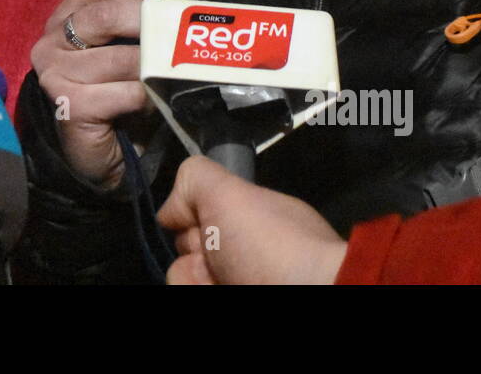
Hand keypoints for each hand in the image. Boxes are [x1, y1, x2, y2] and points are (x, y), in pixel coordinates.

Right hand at [31, 0, 158, 189]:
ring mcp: (54, 73)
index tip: (159, 12)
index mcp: (68, 14)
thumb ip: (144, 4)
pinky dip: (145, 99)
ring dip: (152, 73)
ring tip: (160, 82)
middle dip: (150, 30)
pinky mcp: (68, 105)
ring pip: (123, 58)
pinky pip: (124, 92)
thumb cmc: (121, 91)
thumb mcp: (133, 42)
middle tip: (173, 46)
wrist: (106, 151)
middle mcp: (52, 40)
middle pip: (109, 15)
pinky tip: (145, 106)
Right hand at [157, 155, 347, 283]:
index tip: (204, 227)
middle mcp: (240, 259)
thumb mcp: (230, 192)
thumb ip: (193, 181)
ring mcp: (235, 283)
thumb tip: (168, 212)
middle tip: (217, 261)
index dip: (190, 222)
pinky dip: (194, 288)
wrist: (312, 297)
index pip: (193, 223)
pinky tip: (219, 288)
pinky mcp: (227, 298)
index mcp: (247, 225)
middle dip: (192, 259)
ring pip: (183, 281)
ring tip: (221, 284)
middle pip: (184, 259)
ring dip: (192, 281)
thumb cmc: (272, 246)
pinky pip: (189, 290)